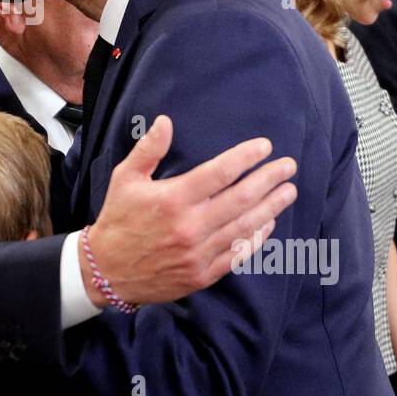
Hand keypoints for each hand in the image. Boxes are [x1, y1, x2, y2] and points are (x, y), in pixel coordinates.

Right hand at [82, 115, 296, 306]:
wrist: (107, 270)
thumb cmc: (118, 219)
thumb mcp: (126, 178)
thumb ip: (149, 149)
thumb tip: (166, 121)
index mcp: (173, 199)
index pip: (220, 173)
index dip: (246, 157)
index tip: (265, 146)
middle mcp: (190, 226)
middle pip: (241, 199)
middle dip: (269, 180)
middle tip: (289, 167)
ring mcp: (198, 253)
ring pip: (244, 227)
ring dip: (271, 208)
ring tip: (288, 192)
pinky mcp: (202, 274)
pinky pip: (237, 254)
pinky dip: (256, 238)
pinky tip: (268, 224)